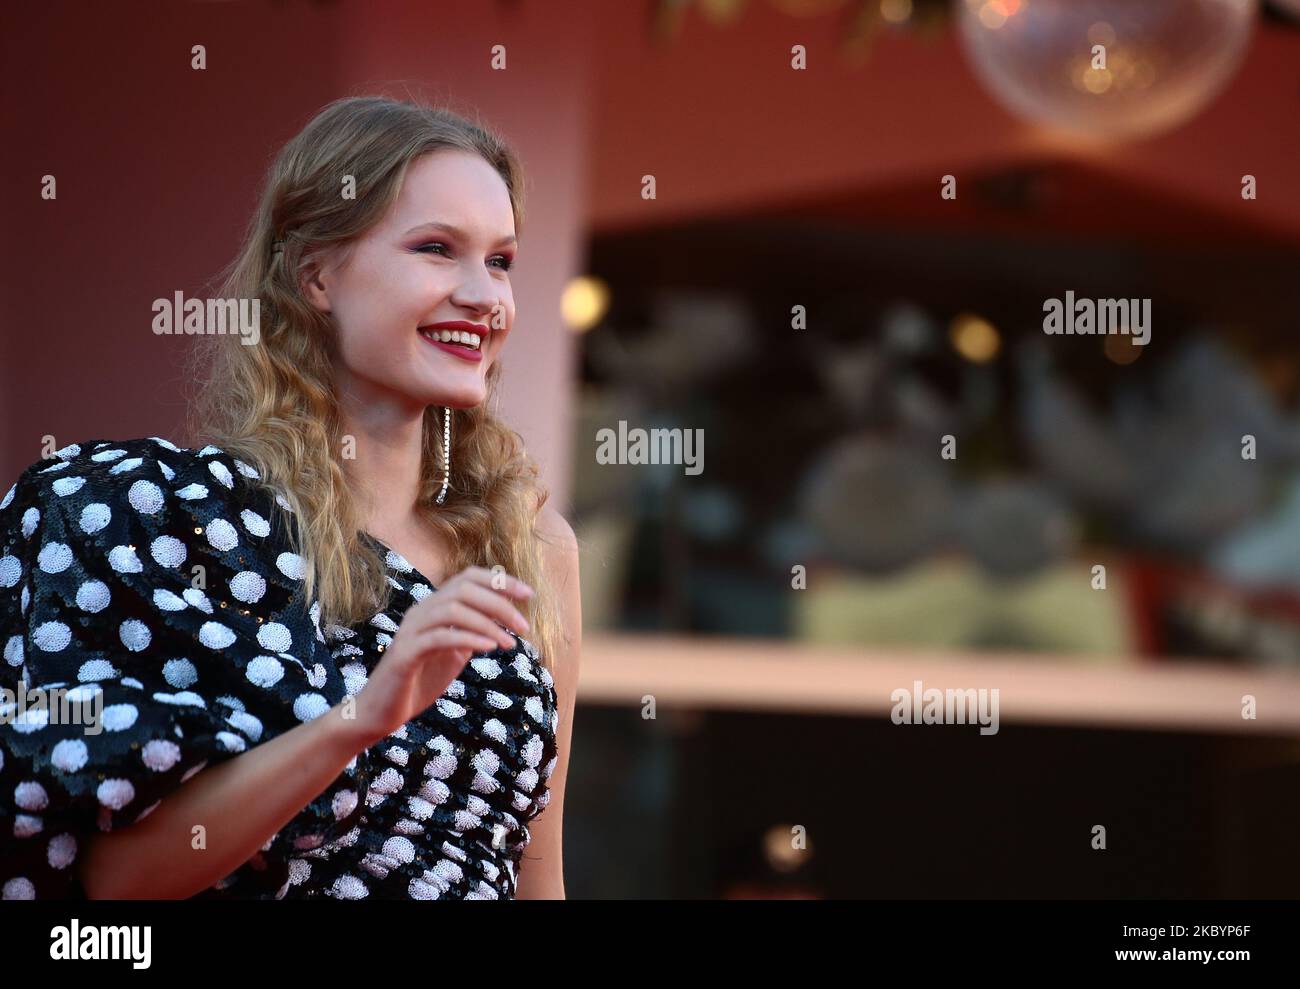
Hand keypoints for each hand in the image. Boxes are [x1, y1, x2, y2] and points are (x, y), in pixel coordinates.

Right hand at [351, 566, 534, 745]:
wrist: (382, 712)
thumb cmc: (419, 681)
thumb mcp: (453, 653)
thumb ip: (472, 634)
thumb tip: (501, 621)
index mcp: (433, 608)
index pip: (467, 578)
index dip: (500, 581)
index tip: (528, 595)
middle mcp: (420, 612)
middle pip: (463, 589)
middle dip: (499, 603)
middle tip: (524, 626)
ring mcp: (411, 631)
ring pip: (453, 609)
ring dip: (488, 623)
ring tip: (510, 643)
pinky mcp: (405, 654)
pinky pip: (439, 637)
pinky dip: (468, 638)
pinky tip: (489, 649)